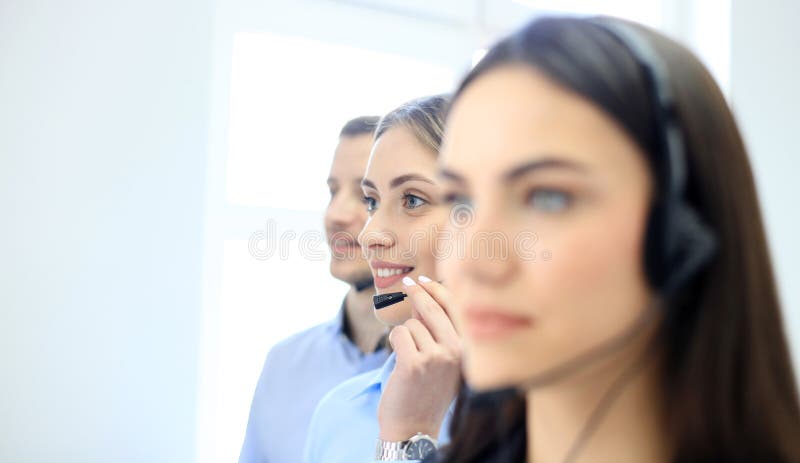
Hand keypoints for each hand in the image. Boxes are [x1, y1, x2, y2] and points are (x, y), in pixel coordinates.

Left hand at [377, 275, 461, 440]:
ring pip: (412, 324)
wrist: (414, 427)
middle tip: (407, 283)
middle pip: (433, 307)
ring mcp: (437, 357)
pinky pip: (399, 334)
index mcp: (468, 350)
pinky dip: (394, 343)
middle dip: (417, 292)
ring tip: (410, 360)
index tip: (424, 279)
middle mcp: (457, 352)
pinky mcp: (414, 363)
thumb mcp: (441, 360)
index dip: (438, 289)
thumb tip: (422, 295)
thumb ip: (435, 330)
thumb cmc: (426, 391)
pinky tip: (400, 361)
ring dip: (405, 336)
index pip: (456, 309)